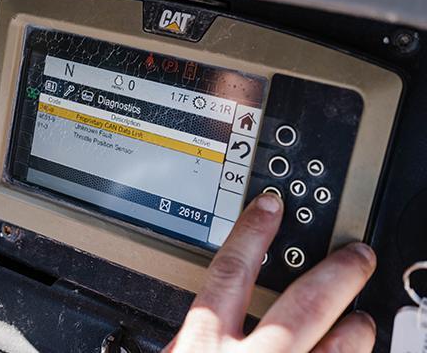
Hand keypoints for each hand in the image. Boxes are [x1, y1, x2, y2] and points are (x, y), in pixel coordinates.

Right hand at [167, 194, 376, 352]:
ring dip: (354, 329)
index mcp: (203, 344)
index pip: (231, 274)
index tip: (270, 207)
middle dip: (336, 275)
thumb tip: (186, 331)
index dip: (253, 234)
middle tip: (357, 256)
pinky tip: (349, 352)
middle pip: (303, 306)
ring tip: (360, 317)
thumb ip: (185, 344)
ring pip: (335, 348)